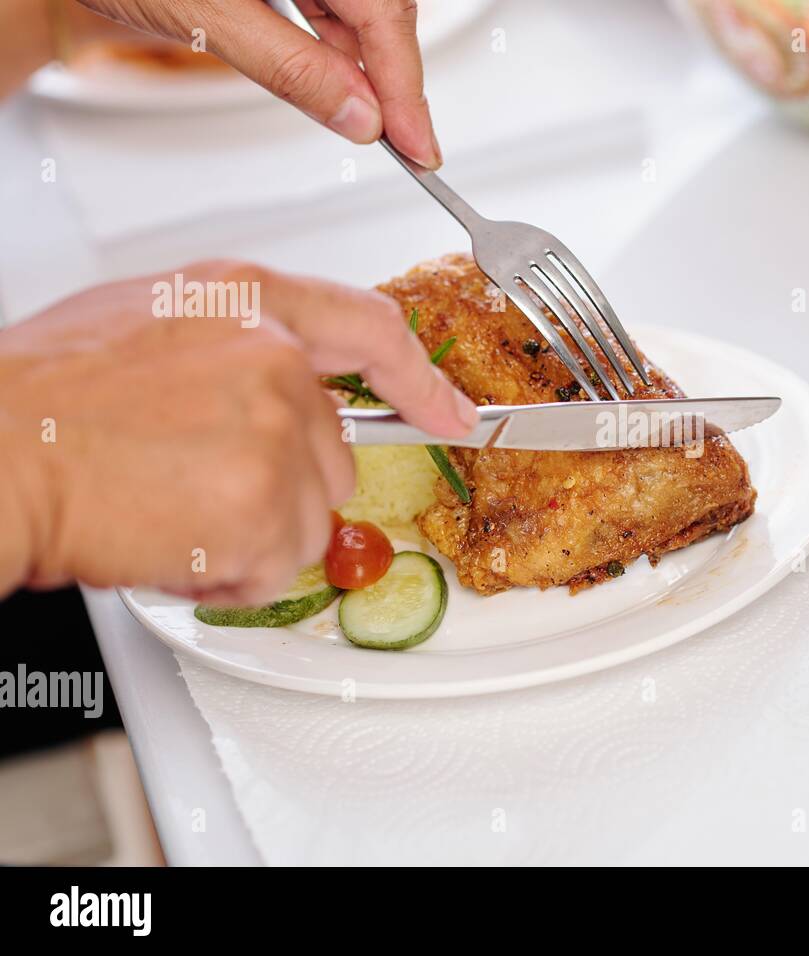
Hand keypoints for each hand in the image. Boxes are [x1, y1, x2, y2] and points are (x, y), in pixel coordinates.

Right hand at [0, 261, 477, 602]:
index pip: (374, 329)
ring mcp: (279, 434)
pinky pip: (280, 566)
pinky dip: (230, 573)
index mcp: (248, 300)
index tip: (451, 411)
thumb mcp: (150, 320)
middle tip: (194, 478)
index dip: (421, 379)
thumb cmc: (44, 396)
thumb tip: (284, 382)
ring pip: (310, 517)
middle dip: (280, 483)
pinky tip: (172, 539)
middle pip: (334, 451)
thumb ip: (235, 343)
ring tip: (170, 506)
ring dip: (250, 532)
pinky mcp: (269, 507)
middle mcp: (278, 361)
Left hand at [75, 0, 440, 165]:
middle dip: (393, 80)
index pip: (383, 13)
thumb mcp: (207, 13)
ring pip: (358, 12)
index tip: (421, 145)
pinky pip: (329, 5)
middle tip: (408, 146)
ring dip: (365, 69)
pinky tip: (339, 82)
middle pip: (380, 11)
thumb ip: (290, 67)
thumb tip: (358, 117)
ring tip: (374, 125)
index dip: (408, 86)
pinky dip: (335, 49)